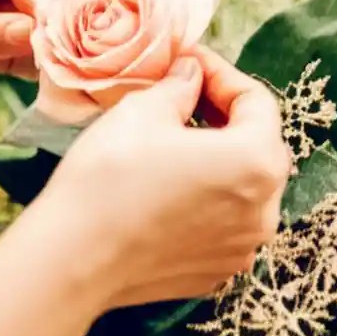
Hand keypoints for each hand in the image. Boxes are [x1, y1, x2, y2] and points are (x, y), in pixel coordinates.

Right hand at [35, 46, 290, 308]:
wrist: (72, 258)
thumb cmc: (109, 177)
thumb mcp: (143, 109)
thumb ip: (180, 85)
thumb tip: (192, 74)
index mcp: (257, 162)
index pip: (257, 102)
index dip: (221, 74)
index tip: (189, 63)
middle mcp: (264, 211)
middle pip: (258, 146)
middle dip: (223, 116)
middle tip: (183, 96)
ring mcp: (243, 248)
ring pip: (242, 188)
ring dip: (216, 160)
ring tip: (173, 143)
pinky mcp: (217, 272)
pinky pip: (223, 223)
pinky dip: (205, 200)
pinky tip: (166, 189)